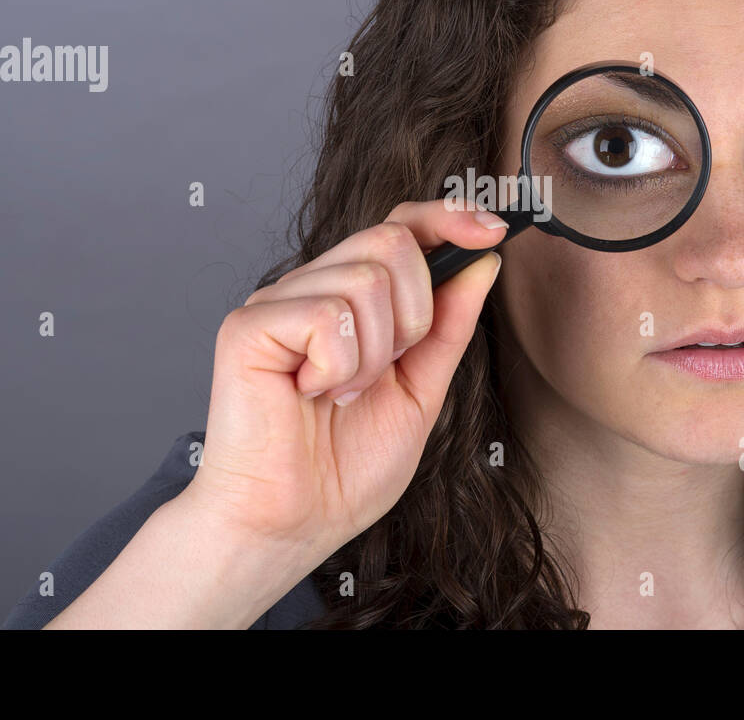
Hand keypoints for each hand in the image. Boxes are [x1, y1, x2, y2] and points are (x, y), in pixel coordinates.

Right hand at [181, 199, 505, 555]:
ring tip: (342, 394)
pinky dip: (337, 367)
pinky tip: (312, 394)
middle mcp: (313, 288)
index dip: (447, 218)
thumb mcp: (422, 390)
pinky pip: (326, 315)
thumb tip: (483, 259)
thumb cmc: (344, 469)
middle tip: (385, 371)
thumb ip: (449, 325)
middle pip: (391, 240)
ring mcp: (277, 302)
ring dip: (374, 354)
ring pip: (365, 278)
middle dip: (415, 315)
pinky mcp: (249, 326)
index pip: (400, 228)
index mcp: (352, 300)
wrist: (291, 524)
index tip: (494, 230)